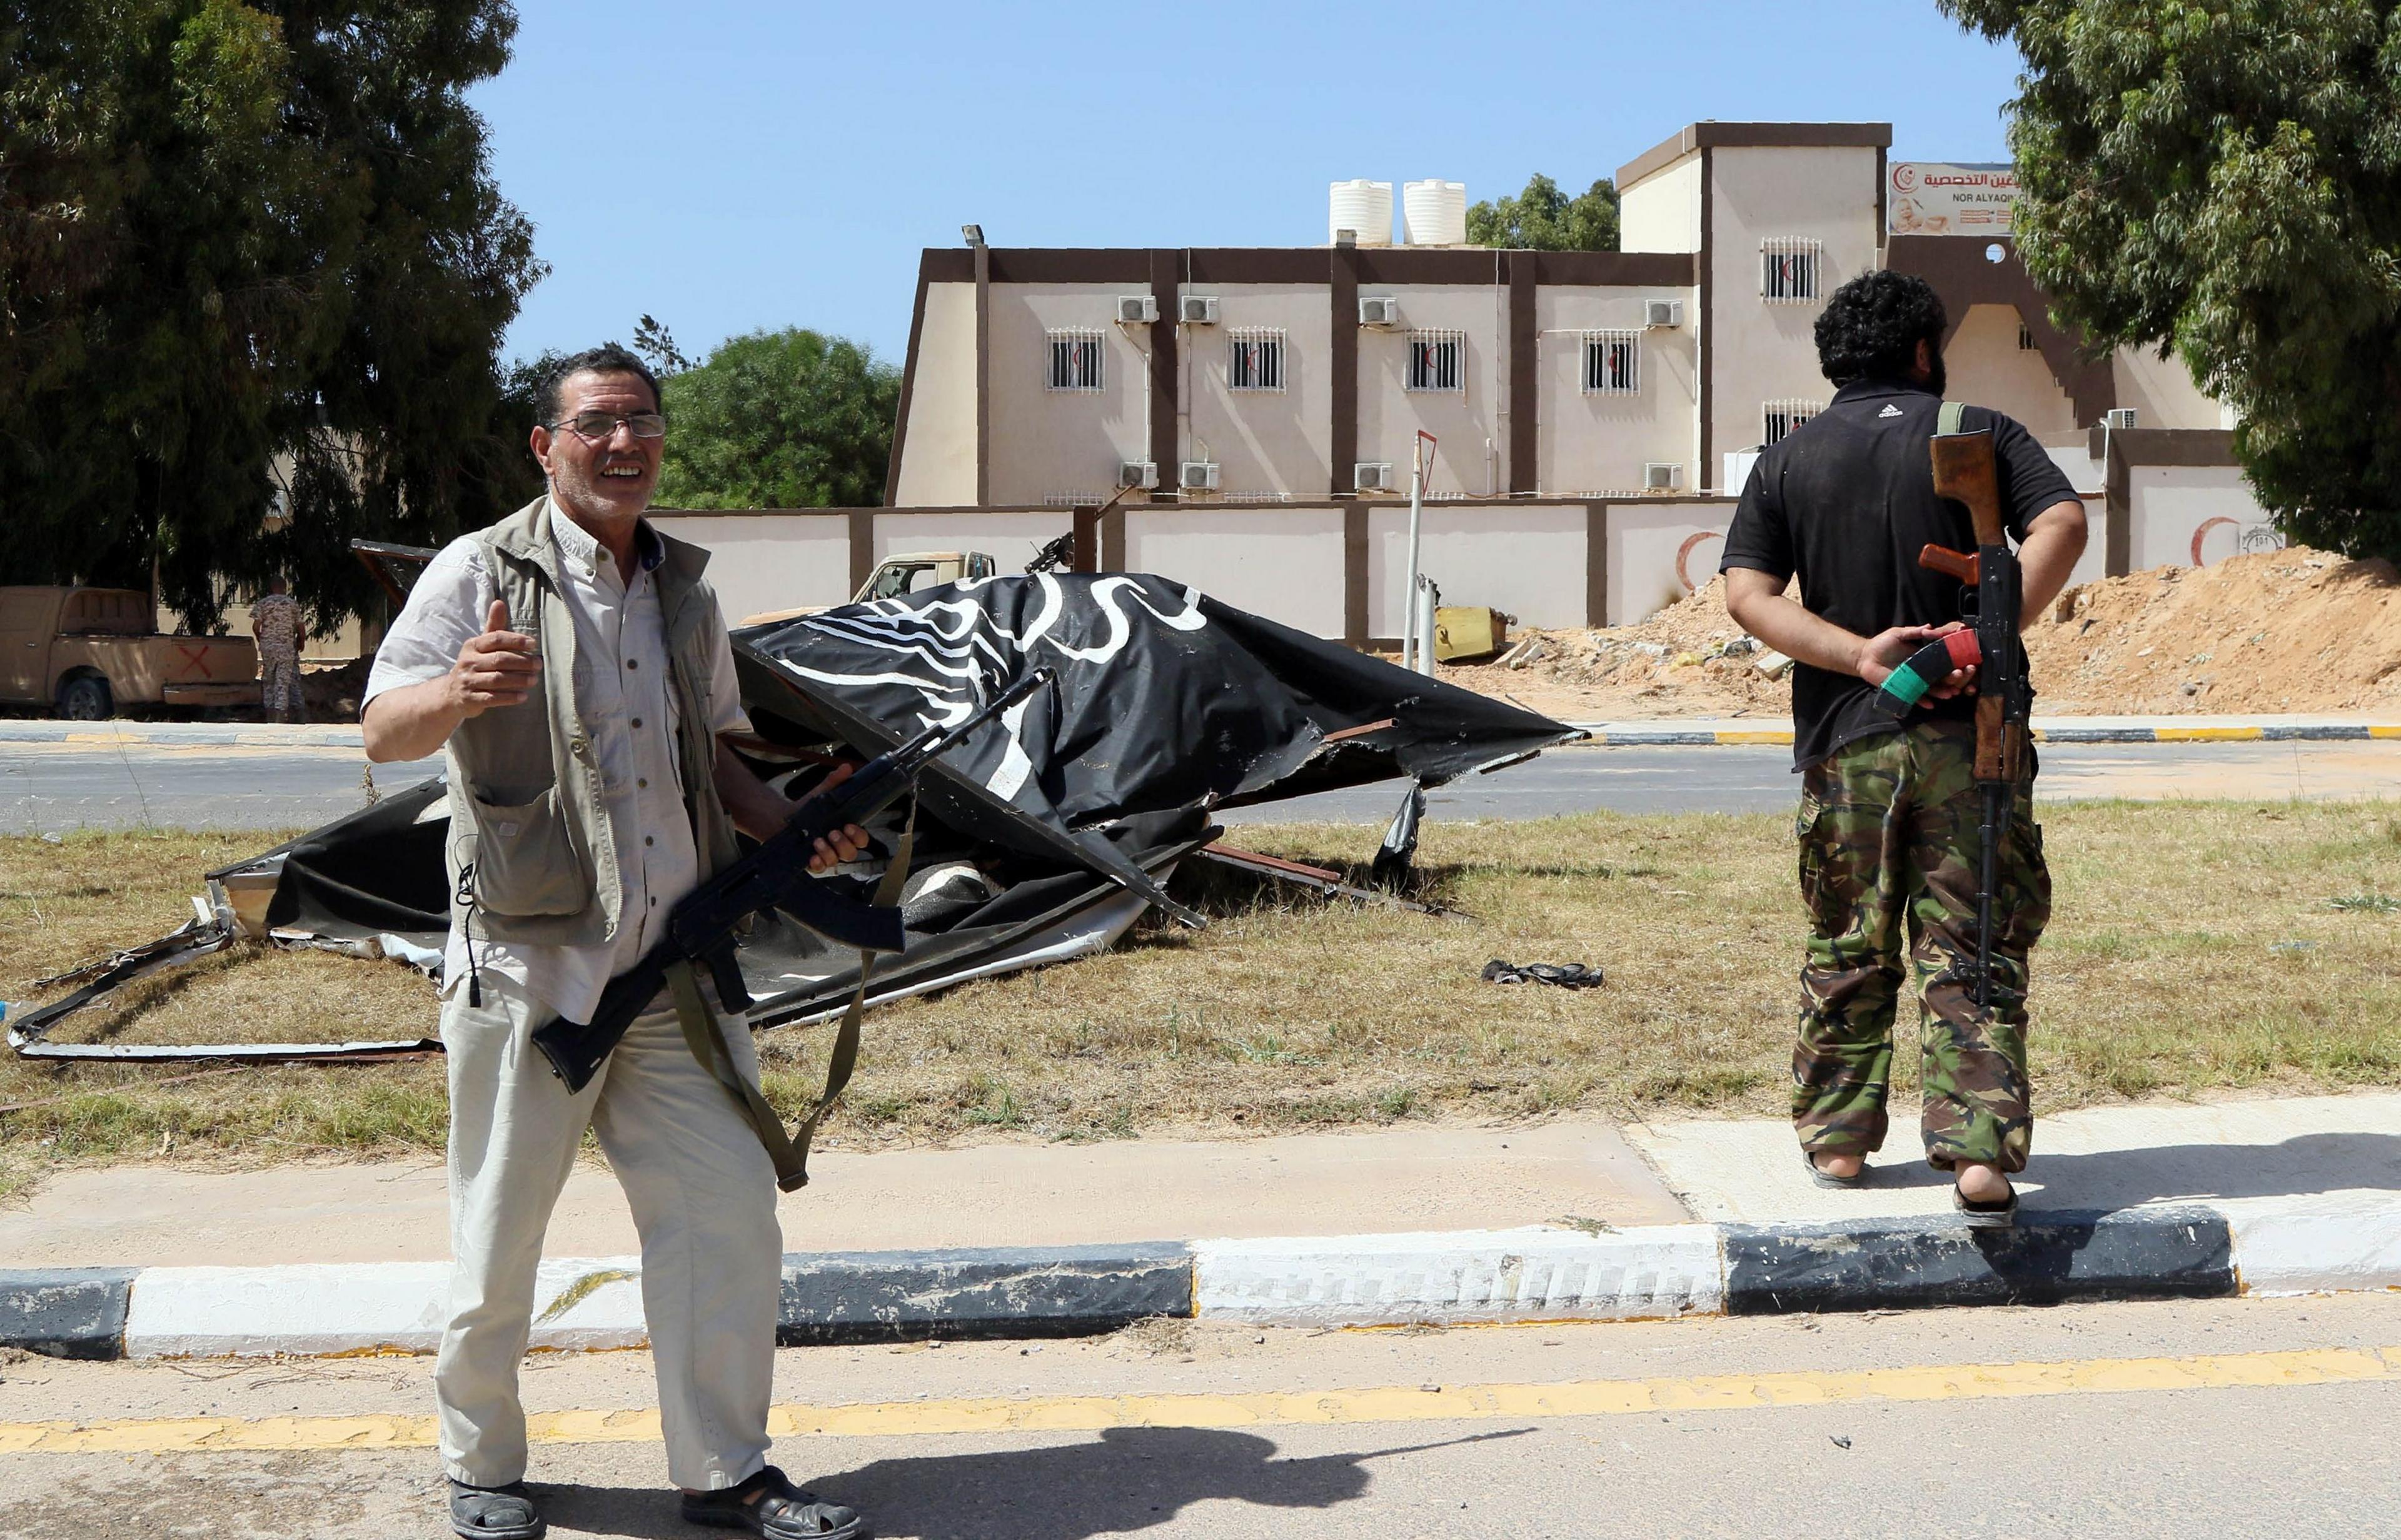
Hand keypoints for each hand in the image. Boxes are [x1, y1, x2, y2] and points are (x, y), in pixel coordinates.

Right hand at [447, 600, 540, 716]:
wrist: (451, 693)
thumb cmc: (474, 664)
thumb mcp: (481, 645)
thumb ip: (493, 626)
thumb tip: (499, 602)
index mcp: (472, 645)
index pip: (496, 639)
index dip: (516, 640)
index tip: (533, 644)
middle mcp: (468, 662)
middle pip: (499, 659)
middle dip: (522, 662)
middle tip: (538, 664)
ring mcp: (468, 681)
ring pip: (497, 679)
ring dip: (519, 680)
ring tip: (534, 680)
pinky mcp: (470, 699)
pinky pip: (492, 698)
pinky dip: (509, 697)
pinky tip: (523, 696)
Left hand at [792, 761, 871, 873]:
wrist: (782, 819)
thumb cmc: (805, 809)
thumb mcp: (820, 794)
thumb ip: (834, 782)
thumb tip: (847, 767)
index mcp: (845, 832)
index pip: (861, 840)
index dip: (859, 836)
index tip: (849, 826)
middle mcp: (837, 846)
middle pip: (851, 854)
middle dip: (844, 844)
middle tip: (833, 832)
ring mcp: (825, 856)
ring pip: (835, 862)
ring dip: (829, 852)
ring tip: (817, 840)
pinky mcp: (810, 862)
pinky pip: (819, 869)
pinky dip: (818, 864)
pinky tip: (812, 857)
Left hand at [1855, 621, 1977, 698]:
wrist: (1864, 656)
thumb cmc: (1882, 643)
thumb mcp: (1898, 634)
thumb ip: (1913, 632)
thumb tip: (1930, 627)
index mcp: (1923, 656)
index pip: (1943, 661)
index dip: (1954, 663)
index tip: (1966, 663)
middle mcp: (1922, 670)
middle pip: (1942, 677)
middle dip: (1953, 679)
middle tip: (1960, 677)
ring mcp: (1913, 680)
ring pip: (1932, 688)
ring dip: (1942, 692)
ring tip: (1951, 694)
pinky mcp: (1903, 689)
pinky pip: (1915, 697)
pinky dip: (1923, 701)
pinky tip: (1931, 705)